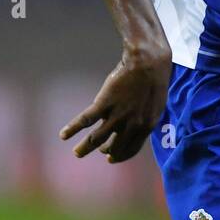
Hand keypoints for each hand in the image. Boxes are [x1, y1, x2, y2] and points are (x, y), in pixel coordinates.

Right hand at [59, 43, 170, 162]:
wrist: (147, 62)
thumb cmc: (155, 78)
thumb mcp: (156, 103)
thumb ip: (145, 117)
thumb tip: (138, 124)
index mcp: (146, 126)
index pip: (130, 149)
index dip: (120, 155)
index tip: (111, 158)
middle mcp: (131, 125)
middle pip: (114, 147)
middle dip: (105, 151)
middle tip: (99, 151)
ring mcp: (117, 115)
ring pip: (97, 139)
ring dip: (85, 148)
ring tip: (77, 153)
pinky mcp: (104, 103)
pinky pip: (85, 120)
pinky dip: (72, 128)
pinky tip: (63, 135)